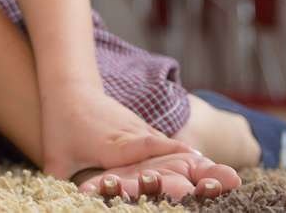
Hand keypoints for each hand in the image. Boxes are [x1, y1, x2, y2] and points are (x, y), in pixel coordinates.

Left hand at [43, 88, 238, 200]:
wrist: (71, 89)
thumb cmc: (61, 127)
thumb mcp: (55, 156)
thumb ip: (60, 179)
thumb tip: (62, 197)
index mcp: (112, 142)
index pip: (141, 147)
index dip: (165, 152)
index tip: (192, 155)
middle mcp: (133, 136)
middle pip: (168, 151)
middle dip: (194, 166)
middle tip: (227, 179)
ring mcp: (144, 133)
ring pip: (176, 149)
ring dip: (201, 164)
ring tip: (230, 180)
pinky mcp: (148, 134)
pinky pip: (173, 147)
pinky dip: (193, 158)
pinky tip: (215, 173)